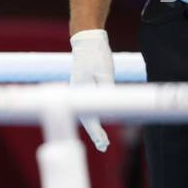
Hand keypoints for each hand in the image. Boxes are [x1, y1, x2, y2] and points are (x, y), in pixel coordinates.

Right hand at [70, 28, 114, 151]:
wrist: (87, 40)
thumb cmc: (97, 55)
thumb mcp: (106, 73)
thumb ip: (107, 91)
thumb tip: (110, 110)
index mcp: (81, 91)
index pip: (89, 117)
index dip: (97, 132)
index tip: (104, 143)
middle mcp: (77, 93)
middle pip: (86, 118)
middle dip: (95, 134)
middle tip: (104, 147)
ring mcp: (78, 91)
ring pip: (85, 114)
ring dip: (94, 127)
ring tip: (103, 140)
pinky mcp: (82, 87)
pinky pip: (86, 107)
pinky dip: (92, 117)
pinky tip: (98, 122)